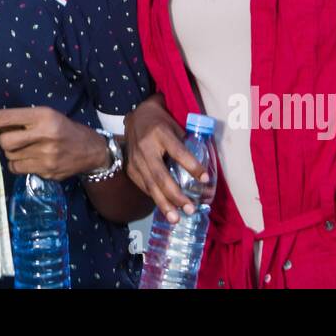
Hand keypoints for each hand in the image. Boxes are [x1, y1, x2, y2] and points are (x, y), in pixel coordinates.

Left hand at [0, 106, 107, 180]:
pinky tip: (29, 159)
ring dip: (11, 152)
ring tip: (24, 148)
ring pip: (10, 157)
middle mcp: (45, 136)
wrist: (90, 150)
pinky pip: (19, 169)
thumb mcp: (48, 116)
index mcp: (44, 117)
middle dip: (2, 141)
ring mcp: (46, 156)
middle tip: (8, 138)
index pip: (8, 117)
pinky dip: (18, 164)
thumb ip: (24, 120)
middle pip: (6, 141)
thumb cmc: (64, 128)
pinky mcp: (46, 172)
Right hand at [124, 93, 203, 223]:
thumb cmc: (160, 120)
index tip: (205, 179)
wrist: (134, 116)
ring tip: (176, 219)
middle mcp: (145, 147)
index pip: (178, 152)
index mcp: (160, 133)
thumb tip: (201, 166)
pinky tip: (166, 208)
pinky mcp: (130, 169)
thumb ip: (185, 143)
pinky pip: (145, 187)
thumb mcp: (174, 125)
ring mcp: (135, 160)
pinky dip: (156, 198)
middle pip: (161, 175)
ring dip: (164, 204)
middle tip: (190, 209)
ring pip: (150, 185)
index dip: (192, 166)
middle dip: (176, 195)